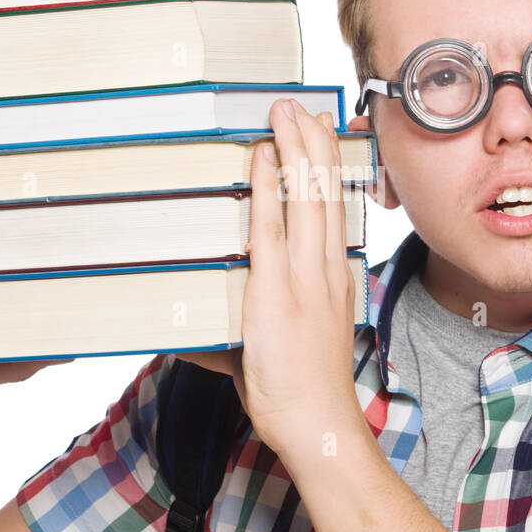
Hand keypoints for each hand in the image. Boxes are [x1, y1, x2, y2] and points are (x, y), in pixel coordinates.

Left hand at [180, 101, 363, 456]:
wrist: (320, 426)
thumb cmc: (301, 392)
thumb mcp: (276, 349)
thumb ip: (236, 331)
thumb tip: (195, 331)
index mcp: (333, 277)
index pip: (335, 208)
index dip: (329, 166)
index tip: (321, 131)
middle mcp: (326, 269)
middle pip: (326, 191)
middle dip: (314, 142)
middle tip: (300, 106)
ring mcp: (305, 279)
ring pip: (307, 197)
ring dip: (296, 149)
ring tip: (285, 112)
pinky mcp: (278, 293)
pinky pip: (273, 228)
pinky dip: (269, 187)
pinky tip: (264, 156)